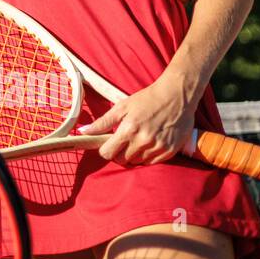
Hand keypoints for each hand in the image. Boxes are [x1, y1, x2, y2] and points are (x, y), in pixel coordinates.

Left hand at [78, 76, 196, 165]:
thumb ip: (102, 122)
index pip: (108, 153)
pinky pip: (152, 163)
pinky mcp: (170, 151)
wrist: (176, 96)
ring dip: (134, 155)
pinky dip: (148, 156)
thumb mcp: (122, 106)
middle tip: (124, 141)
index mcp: (128, 129)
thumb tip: (83, 132)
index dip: (105, 150)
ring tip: (138, 140)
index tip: (108, 144)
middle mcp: (143, 140)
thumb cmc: (147, 99)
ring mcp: (158, 147)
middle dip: (119, 153)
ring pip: (137, 162)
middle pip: (122, 160)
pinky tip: (149, 143)